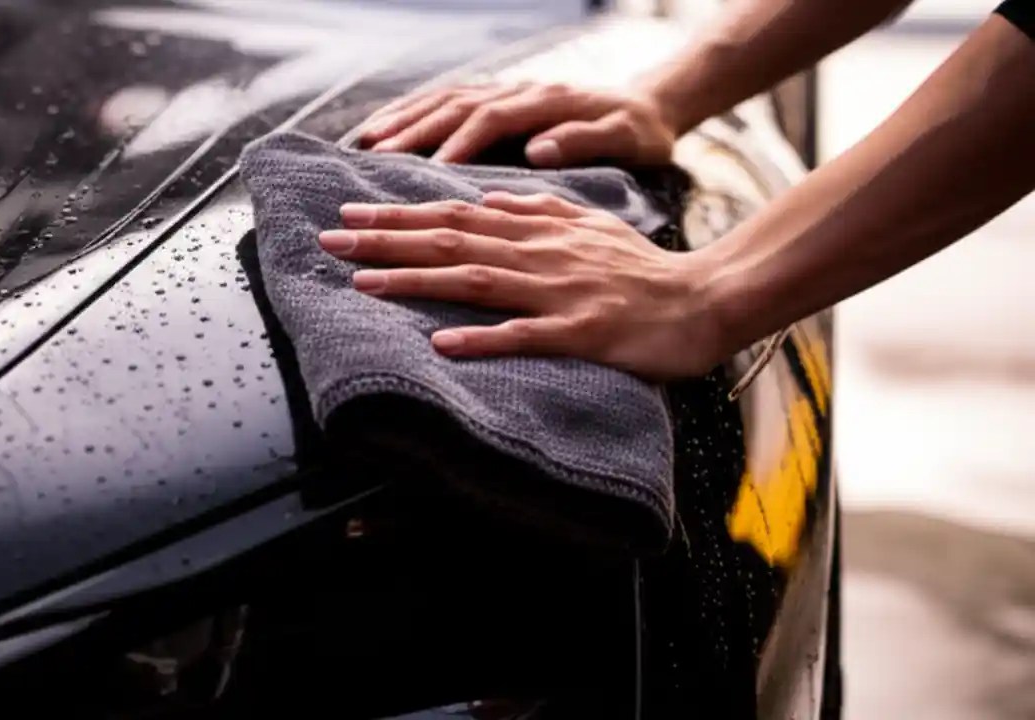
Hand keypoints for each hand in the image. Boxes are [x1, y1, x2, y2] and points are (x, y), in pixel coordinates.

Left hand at [317, 192, 726, 379]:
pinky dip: (483, 337)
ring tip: (363, 283)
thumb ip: (537, 210)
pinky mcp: (583, 333)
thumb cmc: (640, 270)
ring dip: (417, 282)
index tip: (351, 214)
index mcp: (539, 228)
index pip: (455, 215)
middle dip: (388, 239)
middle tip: (331, 239)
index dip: (400, 215)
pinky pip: (526, 335)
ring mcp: (560, 292)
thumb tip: (487, 198)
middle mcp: (541, 253)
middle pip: (452, 241)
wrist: (703, 300)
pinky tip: (442, 344)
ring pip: (477, 281)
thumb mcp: (587, 225)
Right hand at [356, 82, 677, 167]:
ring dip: (402, 119)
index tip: (431, 170)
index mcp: (547, 101)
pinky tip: (383, 130)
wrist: (649, 106)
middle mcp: (518, 89)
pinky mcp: (496, 97)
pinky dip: (411, 112)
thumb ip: (585, 141)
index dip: (459, 142)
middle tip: (375, 158)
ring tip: (364, 144)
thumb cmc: (639, 133)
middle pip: (455, 105)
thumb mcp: (628, 138)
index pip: (492, 118)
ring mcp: (504, 90)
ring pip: (443, 99)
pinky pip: (445, 100)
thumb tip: (539, 148)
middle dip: (413, 130)